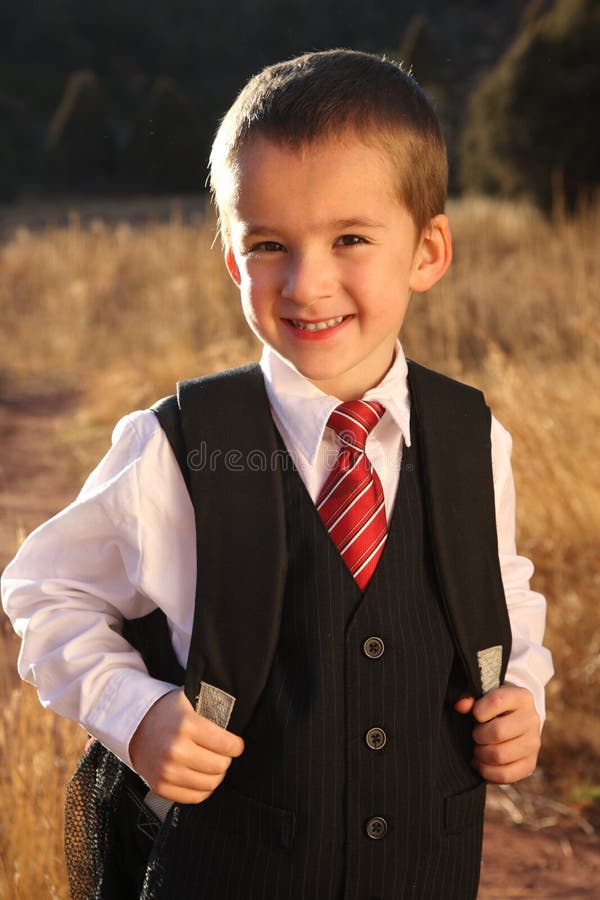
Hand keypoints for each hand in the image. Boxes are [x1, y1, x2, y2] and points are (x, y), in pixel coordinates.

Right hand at [129, 688, 243, 803]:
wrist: (134, 726)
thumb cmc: (165, 713)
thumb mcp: (189, 701)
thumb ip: (211, 708)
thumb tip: (236, 717)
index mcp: (186, 725)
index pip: (226, 744)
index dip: (236, 745)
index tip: (235, 744)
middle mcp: (176, 750)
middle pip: (220, 766)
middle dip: (226, 759)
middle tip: (222, 753)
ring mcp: (167, 771)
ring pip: (210, 784)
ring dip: (215, 775)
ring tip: (211, 764)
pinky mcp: (161, 786)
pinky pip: (194, 797)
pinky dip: (202, 788)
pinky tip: (200, 775)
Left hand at [454, 683, 540, 783]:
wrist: (516, 719)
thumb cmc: (494, 705)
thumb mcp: (484, 694)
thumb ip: (469, 696)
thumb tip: (460, 706)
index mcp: (521, 697)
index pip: (497, 701)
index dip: (478, 710)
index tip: (474, 714)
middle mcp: (532, 719)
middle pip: (497, 732)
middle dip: (478, 735)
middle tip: (475, 734)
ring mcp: (533, 743)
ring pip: (499, 755)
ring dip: (481, 754)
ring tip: (477, 747)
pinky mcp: (530, 763)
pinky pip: (505, 774)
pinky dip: (487, 771)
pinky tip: (480, 762)